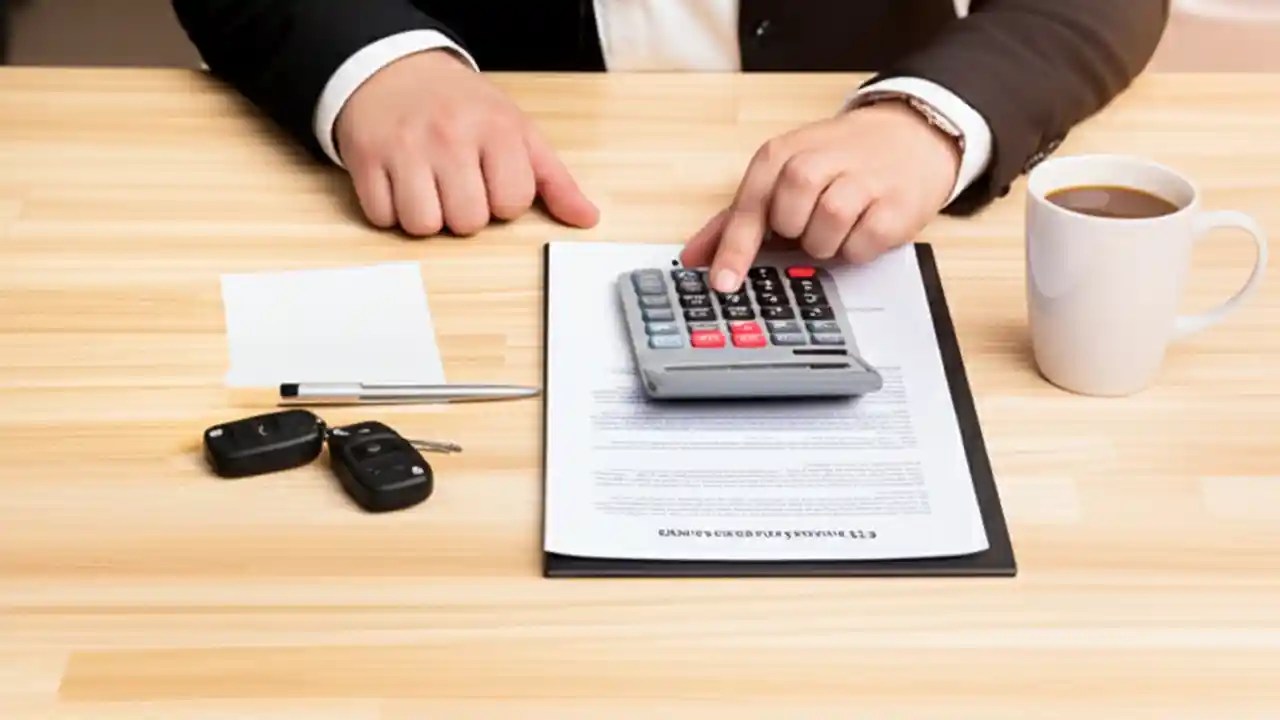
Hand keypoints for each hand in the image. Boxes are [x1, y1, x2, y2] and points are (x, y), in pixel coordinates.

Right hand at [335, 50, 598, 235]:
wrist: (394, 70)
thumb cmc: (463, 108)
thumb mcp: (517, 131)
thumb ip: (554, 179)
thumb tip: (586, 218)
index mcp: (496, 129)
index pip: (511, 204)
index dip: (503, 202)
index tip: (491, 180)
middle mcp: (450, 135)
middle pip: (467, 222)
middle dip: (464, 213)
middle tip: (457, 185)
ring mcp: (404, 146)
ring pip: (422, 225)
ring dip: (426, 217)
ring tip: (428, 188)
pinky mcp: (365, 157)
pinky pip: (382, 217)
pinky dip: (390, 211)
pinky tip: (399, 184)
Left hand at [680, 101, 960, 291]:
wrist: (909, 134)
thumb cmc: (838, 161)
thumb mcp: (782, 176)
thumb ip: (736, 219)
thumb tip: (694, 257)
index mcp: (782, 154)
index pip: (750, 206)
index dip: (735, 248)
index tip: (723, 283)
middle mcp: (819, 160)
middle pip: (788, 218)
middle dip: (794, 233)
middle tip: (807, 224)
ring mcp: (861, 180)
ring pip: (825, 231)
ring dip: (826, 243)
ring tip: (836, 226)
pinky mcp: (895, 204)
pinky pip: (862, 245)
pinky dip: (857, 248)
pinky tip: (861, 228)